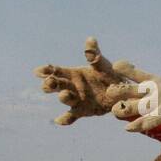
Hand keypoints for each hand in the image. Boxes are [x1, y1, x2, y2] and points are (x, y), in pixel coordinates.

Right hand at [34, 37, 153, 125]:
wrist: (121, 93)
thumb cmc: (110, 76)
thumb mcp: (103, 65)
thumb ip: (95, 55)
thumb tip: (90, 39)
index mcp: (72, 73)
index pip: (55, 71)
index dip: (46, 71)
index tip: (38, 72)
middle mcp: (71, 86)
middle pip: (56, 85)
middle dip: (50, 84)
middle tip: (50, 83)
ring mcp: (75, 100)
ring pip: (64, 98)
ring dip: (63, 97)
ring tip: (64, 94)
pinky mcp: (82, 111)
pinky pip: (71, 116)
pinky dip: (65, 119)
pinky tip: (59, 120)